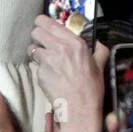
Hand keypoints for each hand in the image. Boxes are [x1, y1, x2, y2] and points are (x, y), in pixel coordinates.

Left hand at [30, 14, 106, 131]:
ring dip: (35, 52)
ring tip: (44, 60)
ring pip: (32, 48)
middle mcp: (60, 49)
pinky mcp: (40, 73)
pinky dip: (38, 68)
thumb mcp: (100, 66)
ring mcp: (48, 61)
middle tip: (41, 43)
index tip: (40, 24)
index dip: (42, 22)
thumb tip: (100, 44)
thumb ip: (99, 51)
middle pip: (36, 32)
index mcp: (75, 43)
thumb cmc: (91, 89)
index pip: (50, 23)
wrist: (80, 108)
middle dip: (36, 36)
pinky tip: (48, 75)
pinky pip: (34, 66)